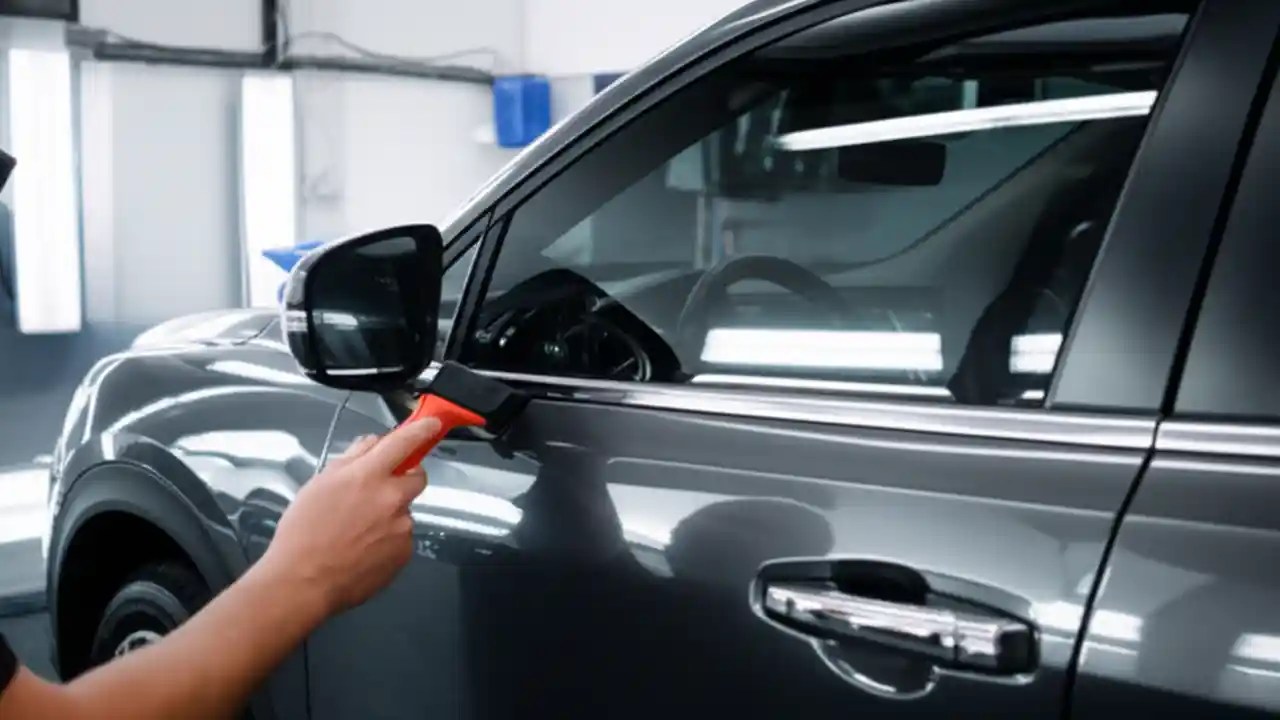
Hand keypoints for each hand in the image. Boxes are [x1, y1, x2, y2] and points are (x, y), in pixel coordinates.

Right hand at [262, 418, 441, 614]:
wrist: (303, 582)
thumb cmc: (303, 532)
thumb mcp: (319, 485)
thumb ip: (351, 460)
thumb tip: (371, 444)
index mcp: (367, 476)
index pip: (403, 443)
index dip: (421, 430)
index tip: (432, 424)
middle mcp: (391, 499)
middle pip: (418, 477)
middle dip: (406, 478)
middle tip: (381, 490)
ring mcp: (402, 527)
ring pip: (404, 511)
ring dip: (389, 515)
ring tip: (357, 533)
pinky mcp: (404, 553)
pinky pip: (401, 538)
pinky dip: (387, 540)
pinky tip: (363, 551)